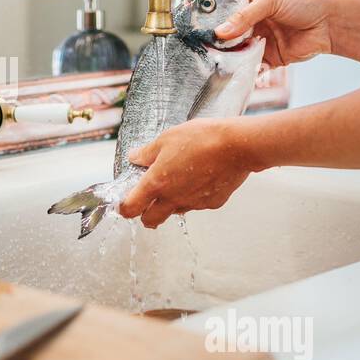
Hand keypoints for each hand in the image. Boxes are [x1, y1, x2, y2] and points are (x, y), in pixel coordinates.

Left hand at [118, 119, 252, 227]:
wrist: (237, 146)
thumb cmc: (201, 138)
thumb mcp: (166, 139)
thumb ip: (147, 152)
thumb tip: (134, 157)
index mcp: (156, 183)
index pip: (131, 208)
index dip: (123, 208)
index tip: (122, 204)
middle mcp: (173, 198)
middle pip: (150, 220)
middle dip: (144, 214)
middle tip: (146, 201)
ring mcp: (193, 203)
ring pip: (174, 212)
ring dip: (170, 204)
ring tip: (177, 181)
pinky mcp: (212, 203)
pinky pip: (196, 204)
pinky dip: (193, 197)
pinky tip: (199, 179)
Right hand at [215, 0, 334, 67]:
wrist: (330, 24)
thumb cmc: (305, 3)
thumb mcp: (271, 2)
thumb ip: (244, 16)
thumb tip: (220, 32)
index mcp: (249, 3)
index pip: (225, 13)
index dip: (214, 23)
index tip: (202, 32)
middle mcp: (252, 23)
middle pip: (229, 36)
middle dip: (221, 45)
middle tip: (212, 52)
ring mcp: (260, 41)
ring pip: (239, 54)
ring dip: (234, 60)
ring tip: (227, 65)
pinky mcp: (270, 58)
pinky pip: (254, 68)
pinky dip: (250, 72)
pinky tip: (247, 73)